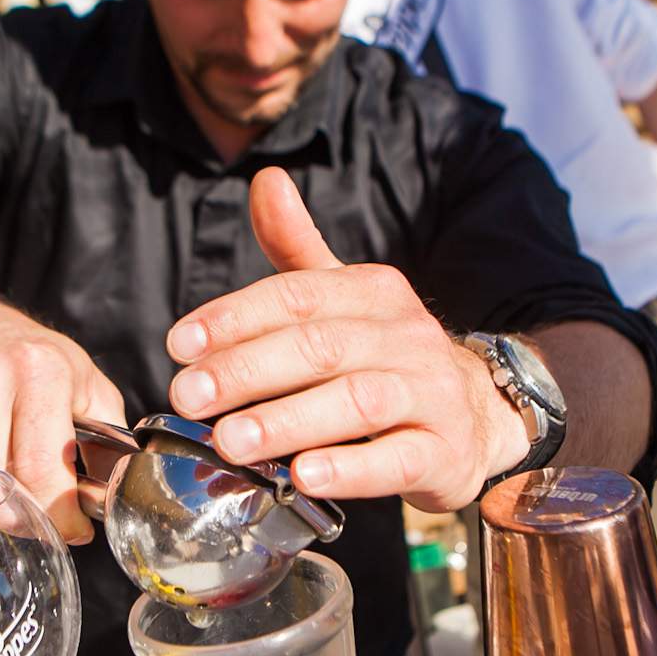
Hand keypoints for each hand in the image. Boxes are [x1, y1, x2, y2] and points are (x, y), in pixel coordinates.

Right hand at [0, 298, 125, 542]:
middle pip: (0, 493)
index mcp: (36, 370)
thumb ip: (108, 438)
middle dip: (25, 517)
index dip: (59, 516)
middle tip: (36, 512)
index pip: (41, 473)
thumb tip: (111, 498)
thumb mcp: (83, 381)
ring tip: (2, 490)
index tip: (71, 529)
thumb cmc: (24, 358)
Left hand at [165, 167, 526, 511]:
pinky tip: (305, 477)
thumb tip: (265, 179)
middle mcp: (406, 337)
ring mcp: (430, 395)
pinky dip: (350, 469)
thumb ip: (296, 248)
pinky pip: (398, 460)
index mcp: (374, 293)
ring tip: (230, 441)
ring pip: (358, 402)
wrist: (477, 412)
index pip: (298, 296)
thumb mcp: (344, 298)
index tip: (179, 345)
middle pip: (320, 347)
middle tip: (188, 396)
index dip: (235, 318)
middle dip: (248, 372)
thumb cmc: (385, 355)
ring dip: (288, 420)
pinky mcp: (443, 452)